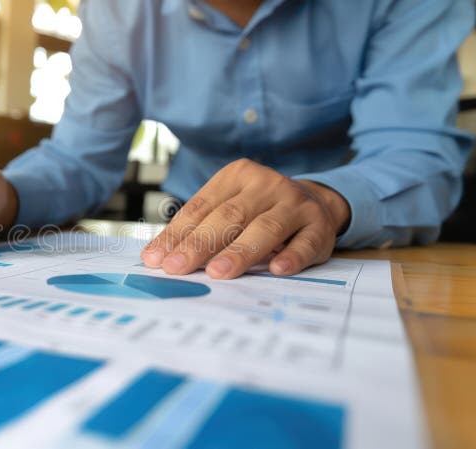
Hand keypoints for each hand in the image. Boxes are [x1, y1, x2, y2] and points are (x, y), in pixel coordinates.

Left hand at [141, 158, 349, 278]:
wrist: (314, 202)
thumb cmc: (259, 210)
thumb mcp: (229, 207)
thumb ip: (200, 227)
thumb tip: (159, 257)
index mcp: (237, 175)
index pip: (201, 207)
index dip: (177, 234)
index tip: (156, 259)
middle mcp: (267, 185)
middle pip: (229, 217)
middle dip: (199, 244)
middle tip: (177, 268)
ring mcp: (295, 204)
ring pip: (265, 228)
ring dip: (240, 252)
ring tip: (217, 272)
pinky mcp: (319, 226)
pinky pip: (304, 243)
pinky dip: (291, 256)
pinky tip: (276, 269)